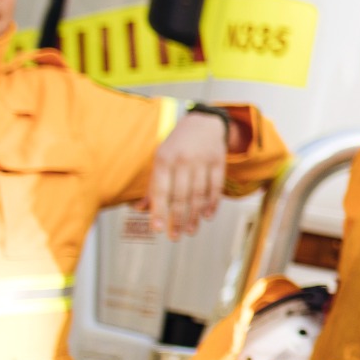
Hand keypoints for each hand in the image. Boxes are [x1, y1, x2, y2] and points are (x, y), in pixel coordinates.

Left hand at [142, 110, 228, 239]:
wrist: (204, 123)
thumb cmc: (177, 146)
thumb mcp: (161, 160)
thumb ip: (153, 185)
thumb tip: (140, 210)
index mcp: (164, 159)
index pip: (161, 190)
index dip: (159, 211)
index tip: (157, 229)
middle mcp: (183, 160)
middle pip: (181, 195)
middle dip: (177, 219)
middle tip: (175, 236)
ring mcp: (202, 161)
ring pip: (199, 194)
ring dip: (195, 216)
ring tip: (190, 231)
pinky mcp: (219, 162)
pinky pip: (216, 187)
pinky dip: (212, 203)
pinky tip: (208, 216)